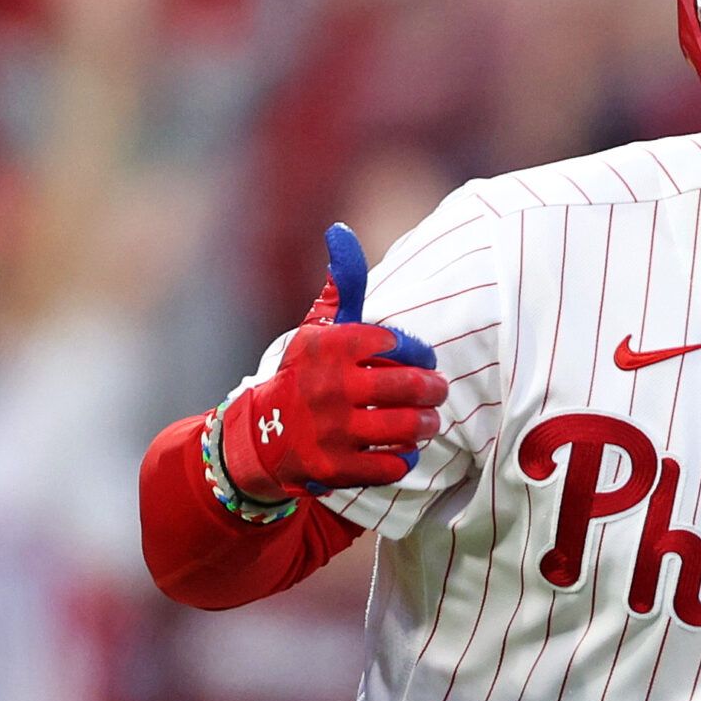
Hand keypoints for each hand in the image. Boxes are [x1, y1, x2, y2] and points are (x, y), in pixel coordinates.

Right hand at [220, 225, 447, 500]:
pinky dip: (405, 457)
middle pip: (408, 386)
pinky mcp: (336, 469)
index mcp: (327, 347)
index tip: (420, 357)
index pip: (393, 342)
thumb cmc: (305, 375)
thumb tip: (340, 231)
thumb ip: (342, 287)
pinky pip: (391, 465)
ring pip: (406, 427)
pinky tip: (403, 449)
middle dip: (433, 389)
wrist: (263, 436)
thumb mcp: (317, 329)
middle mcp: (328, 388)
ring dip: (426, 424)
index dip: (416, 350)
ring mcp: (332, 431)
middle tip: (437, 391)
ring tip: (428, 420)